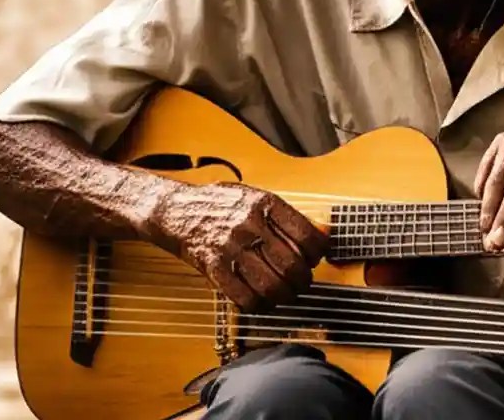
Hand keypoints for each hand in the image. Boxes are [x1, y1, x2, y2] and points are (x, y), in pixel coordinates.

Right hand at [149, 182, 326, 311]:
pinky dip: (260, 305)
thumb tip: (326, 233)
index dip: (318, 253)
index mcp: (265, 204)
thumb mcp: (259, 199)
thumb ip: (291, 217)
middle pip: (292, 265)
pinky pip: (245, 298)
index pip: (306, 236)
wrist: (177, 210)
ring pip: (272, 285)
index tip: (316, 258)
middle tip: (303, 282)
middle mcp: (249, 225)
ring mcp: (231, 248)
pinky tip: (263, 300)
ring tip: (286, 294)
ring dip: (285, 296)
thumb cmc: (222, 205)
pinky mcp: (214, 269)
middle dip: (304, 280)